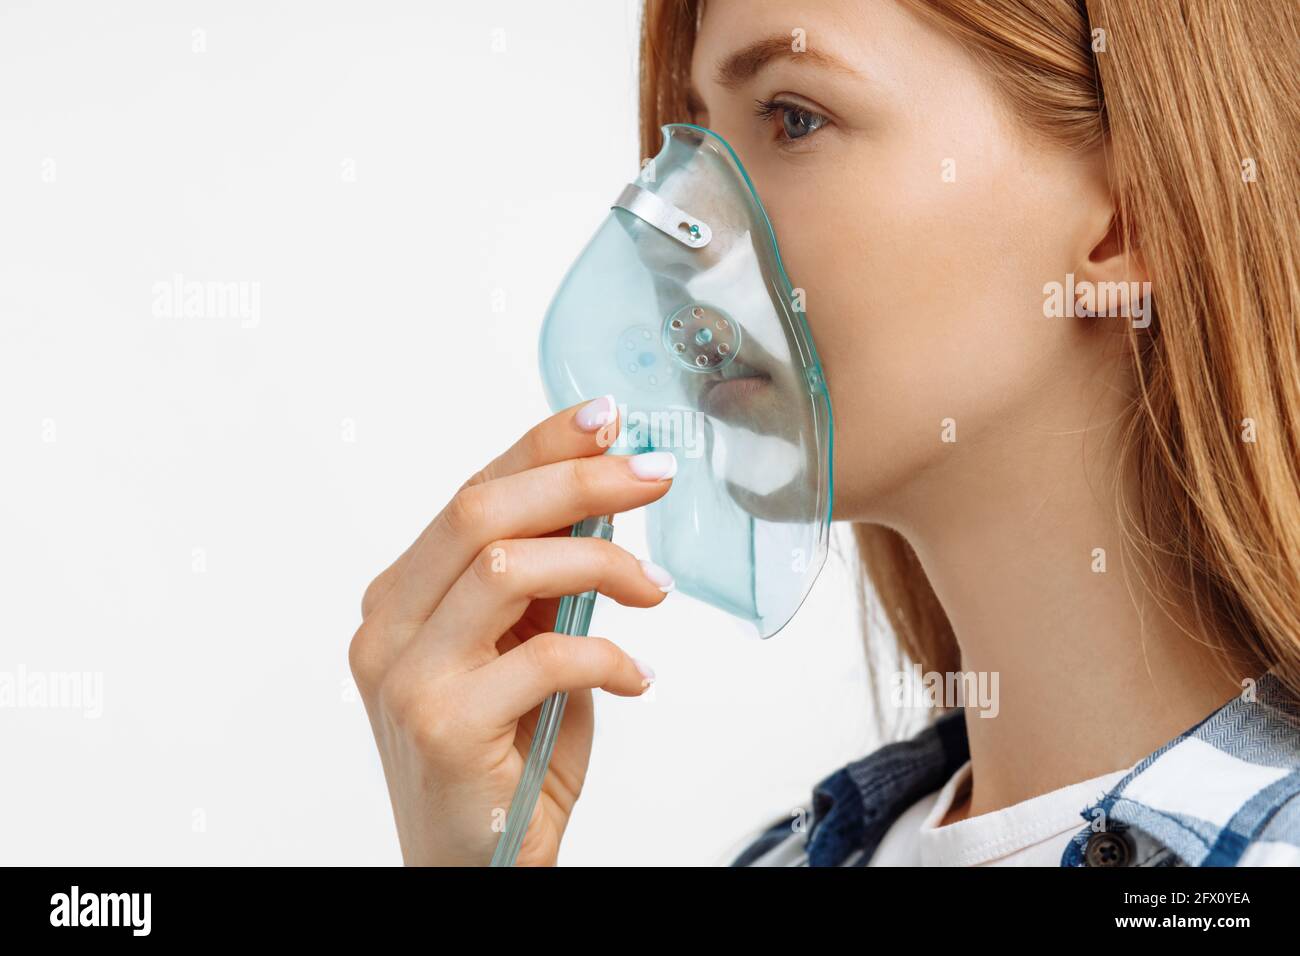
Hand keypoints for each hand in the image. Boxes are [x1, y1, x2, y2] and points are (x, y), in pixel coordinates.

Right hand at [349, 397, 676, 864]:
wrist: (478, 865)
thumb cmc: (506, 758)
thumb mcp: (530, 650)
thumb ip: (549, 582)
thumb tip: (606, 500)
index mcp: (403, 595)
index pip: (472, 493)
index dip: (542, 447)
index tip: (608, 419)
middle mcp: (388, 625)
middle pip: (480, 513)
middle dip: (578, 482)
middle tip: (653, 475)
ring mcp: (405, 675)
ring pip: (505, 568)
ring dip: (601, 564)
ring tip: (654, 591)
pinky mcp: (440, 725)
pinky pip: (542, 658)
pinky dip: (608, 656)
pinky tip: (636, 675)